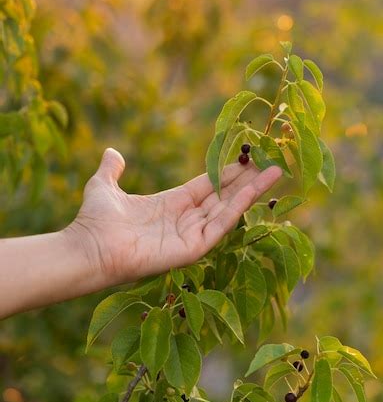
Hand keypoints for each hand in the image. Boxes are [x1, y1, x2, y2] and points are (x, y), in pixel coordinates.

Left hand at [68, 148, 281, 285]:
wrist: (89, 246)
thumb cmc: (95, 220)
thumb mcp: (104, 186)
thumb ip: (112, 169)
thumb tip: (112, 152)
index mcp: (170, 204)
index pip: (206, 186)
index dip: (225, 172)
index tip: (246, 157)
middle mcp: (184, 219)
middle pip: (223, 196)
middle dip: (247, 179)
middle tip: (271, 162)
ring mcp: (189, 234)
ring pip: (227, 209)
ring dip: (251, 191)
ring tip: (274, 172)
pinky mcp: (192, 249)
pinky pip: (219, 226)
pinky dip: (236, 208)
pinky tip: (251, 191)